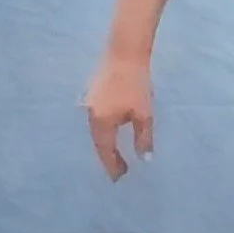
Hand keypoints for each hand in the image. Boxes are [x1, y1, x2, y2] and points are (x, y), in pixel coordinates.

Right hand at [83, 54, 153, 181]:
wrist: (124, 53)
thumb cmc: (136, 85)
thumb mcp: (144, 115)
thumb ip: (143, 139)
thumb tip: (144, 159)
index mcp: (101, 122)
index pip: (105, 150)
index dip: (112, 165)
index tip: (119, 178)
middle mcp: (90, 114)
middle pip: (98, 142)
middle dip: (109, 157)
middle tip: (121, 171)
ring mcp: (89, 103)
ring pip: (97, 132)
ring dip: (106, 145)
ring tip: (117, 156)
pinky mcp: (92, 95)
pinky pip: (97, 121)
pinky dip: (104, 132)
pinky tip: (112, 134)